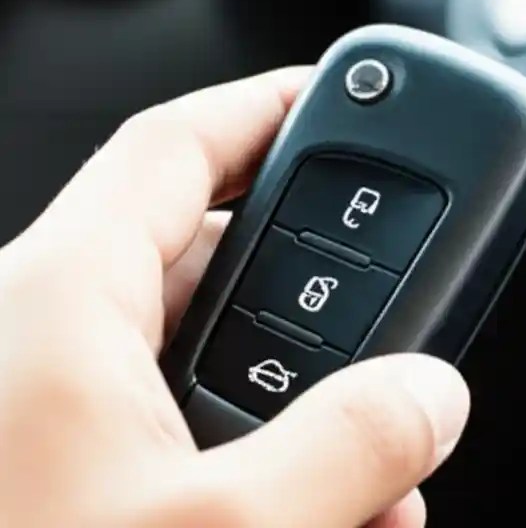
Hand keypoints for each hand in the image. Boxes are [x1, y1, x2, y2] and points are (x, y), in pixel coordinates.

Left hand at [0, 68, 469, 526]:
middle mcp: (35, 348)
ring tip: (367, 484)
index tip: (343, 102)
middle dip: (317, 312)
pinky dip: (250, 477)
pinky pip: (169, 449)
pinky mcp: (49, 488)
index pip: (177, 148)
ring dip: (296, 420)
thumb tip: (425, 398)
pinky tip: (317, 526)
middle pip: (209, 270)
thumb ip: (351, 445)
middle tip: (392, 338)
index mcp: (54, 306)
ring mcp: (40, 426)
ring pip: (198, 377)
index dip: (270, 109)